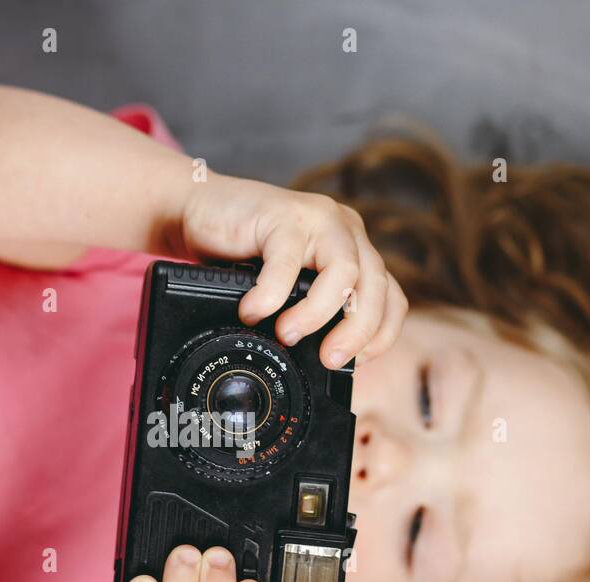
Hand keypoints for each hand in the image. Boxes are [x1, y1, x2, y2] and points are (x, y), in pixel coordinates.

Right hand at [174, 173, 408, 368]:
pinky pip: (288, 262)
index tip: (355, 363)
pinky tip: (253, 311)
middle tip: (329, 360)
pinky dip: (271, 295)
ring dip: (317, 314)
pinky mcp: (284, 213)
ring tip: (287, 334)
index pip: (391, 298)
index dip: (380, 335)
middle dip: (356, 332)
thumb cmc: (241, 254)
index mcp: (354, 251)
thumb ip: (309, 309)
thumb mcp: (287, 287)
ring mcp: (318, 219)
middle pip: (375, 288)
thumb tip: (317, 360)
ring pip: (344, 273)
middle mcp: (345, 232)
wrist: (198, 209)